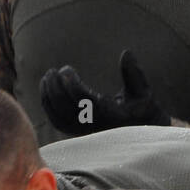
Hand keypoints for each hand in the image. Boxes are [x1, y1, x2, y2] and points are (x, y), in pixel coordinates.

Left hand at [39, 50, 169, 135]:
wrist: (141, 136)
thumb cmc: (143, 112)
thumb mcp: (143, 93)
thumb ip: (134, 74)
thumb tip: (126, 53)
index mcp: (109, 115)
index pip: (83, 100)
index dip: (71, 84)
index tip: (65, 69)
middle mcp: (94, 126)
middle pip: (66, 109)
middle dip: (55, 89)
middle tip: (52, 71)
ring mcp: (84, 132)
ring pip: (58, 117)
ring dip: (48, 97)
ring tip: (46, 78)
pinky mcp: (78, 132)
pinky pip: (57, 122)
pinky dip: (48, 107)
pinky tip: (46, 90)